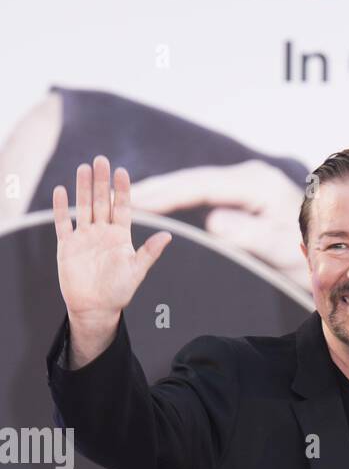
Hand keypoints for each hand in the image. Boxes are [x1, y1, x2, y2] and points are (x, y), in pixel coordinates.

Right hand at [53, 155, 171, 323]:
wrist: (95, 308)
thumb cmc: (119, 291)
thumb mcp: (137, 271)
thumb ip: (149, 252)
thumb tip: (168, 236)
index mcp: (120, 236)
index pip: (121, 207)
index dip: (121, 190)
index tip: (122, 171)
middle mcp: (102, 232)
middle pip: (100, 201)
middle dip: (100, 181)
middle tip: (100, 159)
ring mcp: (84, 237)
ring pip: (82, 207)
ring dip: (82, 188)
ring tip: (83, 168)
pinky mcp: (67, 245)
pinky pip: (63, 223)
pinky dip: (61, 208)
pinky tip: (60, 191)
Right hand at [127, 159, 309, 288]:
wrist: (330, 254)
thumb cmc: (307, 253)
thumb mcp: (279, 248)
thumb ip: (249, 234)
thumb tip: (213, 221)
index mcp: (255, 184)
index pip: (200, 184)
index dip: (167, 192)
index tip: (139, 201)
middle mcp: (250, 177)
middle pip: (194, 179)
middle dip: (159, 188)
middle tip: (121, 194)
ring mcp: (248, 184)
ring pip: (197, 184)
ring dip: (167, 191)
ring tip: (134, 198)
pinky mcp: (247, 195)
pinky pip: (206, 192)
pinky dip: (183, 197)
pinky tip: (166, 204)